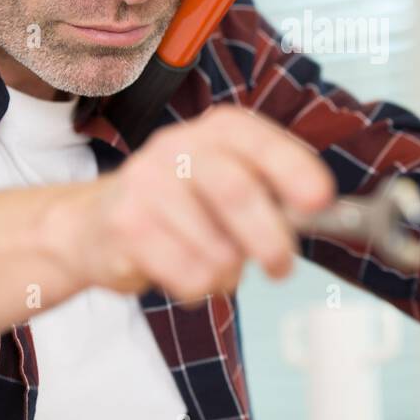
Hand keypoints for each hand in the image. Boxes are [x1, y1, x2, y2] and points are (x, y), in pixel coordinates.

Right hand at [54, 105, 335, 301]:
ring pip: (216, 248)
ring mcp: (146, 183)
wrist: (93, 226)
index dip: (294, 169)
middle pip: (238, 192)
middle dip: (271, 240)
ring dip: (228, 274)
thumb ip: (275, 194)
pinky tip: (184, 274)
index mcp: (217, 131)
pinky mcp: (125, 225)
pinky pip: (187, 274)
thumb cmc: (182, 208)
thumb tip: (326, 213)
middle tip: (282, 267)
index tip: (320, 201)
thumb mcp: (227, 184)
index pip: (259, 141)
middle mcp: (178, 146)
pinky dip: (199, 288)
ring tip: (216, 266)